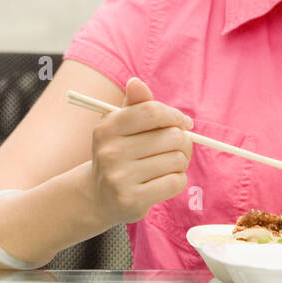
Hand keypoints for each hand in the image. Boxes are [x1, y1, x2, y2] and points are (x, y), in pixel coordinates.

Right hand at [90, 78, 193, 224]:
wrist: (97, 196)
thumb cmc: (118, 153)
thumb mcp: (120, 127)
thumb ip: (134, 105)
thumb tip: (136, 82)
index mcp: (107, 128)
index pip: (152, 111)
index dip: (175, 116)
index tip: (183, 123)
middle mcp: (110, 152)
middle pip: (171, 136)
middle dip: (182, 141)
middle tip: (175, 148)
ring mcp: (120, 178)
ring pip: (177, 160)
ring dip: (179, 163)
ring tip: (165, 166)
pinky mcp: (132, 200)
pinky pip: (175, 182)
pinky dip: (177, 180)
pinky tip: (162, 181)